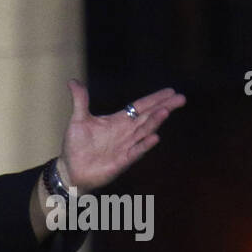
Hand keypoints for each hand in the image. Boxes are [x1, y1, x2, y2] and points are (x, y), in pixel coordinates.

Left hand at [59, 80, 184, 191]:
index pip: (140, 107)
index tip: (171, 91)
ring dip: (155, 122)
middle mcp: (126, 133)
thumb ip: (80, 100)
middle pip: (148, 117)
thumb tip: (73, 81)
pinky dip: (144, 145)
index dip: (155, 99)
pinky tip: (154, 137)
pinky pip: (135, 152)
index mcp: (119, 121)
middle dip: (164, 107)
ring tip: (166, 111)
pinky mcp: (122, 162)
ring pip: (144, 132)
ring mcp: (126, 147)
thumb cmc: (76, 146)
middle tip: (180, 98)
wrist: (70, 170)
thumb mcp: (78, 120)